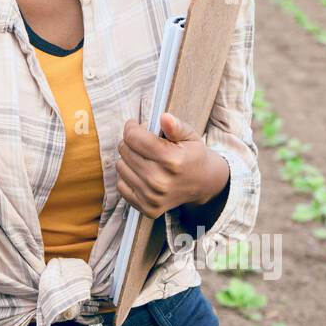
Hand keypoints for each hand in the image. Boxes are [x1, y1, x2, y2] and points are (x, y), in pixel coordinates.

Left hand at [115, 112, 229, 219]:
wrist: (204, 184)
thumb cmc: (193, 156)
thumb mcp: (190, 136)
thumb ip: (176, 126)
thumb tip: (164, 117)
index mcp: (172, 160)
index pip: (134, 138)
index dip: (132, 127)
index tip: (136, 125)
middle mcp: (161, 181)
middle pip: (125, 151)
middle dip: (130, 142)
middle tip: (143, 142)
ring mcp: (153, 197)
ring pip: (120, 166)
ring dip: (128, 159)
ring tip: (144, 158)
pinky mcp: (148, 208)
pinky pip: (121, 186)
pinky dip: (128, 176)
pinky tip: (141, 173)